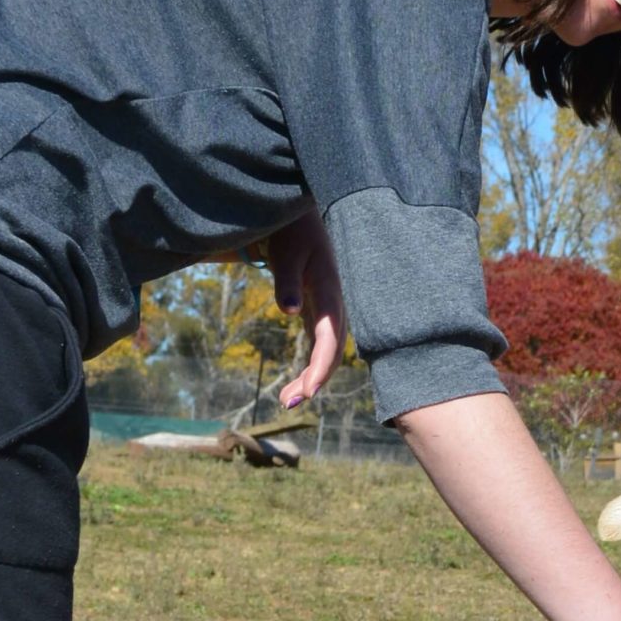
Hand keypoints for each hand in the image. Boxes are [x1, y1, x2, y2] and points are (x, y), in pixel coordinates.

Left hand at [263, 214, 347, 407]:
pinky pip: (318, 346)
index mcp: (329, 292)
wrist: (300, 216)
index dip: (321, 366)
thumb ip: (286, 281)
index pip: (330, 337)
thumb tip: (290, 312)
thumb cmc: (291, 233)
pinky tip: (294, 385)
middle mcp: (334, 306)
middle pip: (331, 352)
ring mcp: (328, 310)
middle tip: (288, 403)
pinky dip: (308, 367)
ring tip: (286, 401)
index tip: (309, 392)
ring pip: (326, 353)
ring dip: (310, 378)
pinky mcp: (318, 312)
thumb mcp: (286, 253)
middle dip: (314, 380)